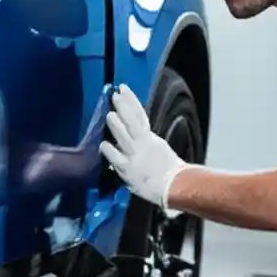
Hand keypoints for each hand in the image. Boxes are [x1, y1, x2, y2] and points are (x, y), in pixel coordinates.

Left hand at [99, 84, 191, 215]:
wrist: (173, 187)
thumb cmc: (168, 171)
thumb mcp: (158, 150)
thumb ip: (145, 142)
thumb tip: (135, 135)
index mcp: (151, 138)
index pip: (140, 115)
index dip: (131, 101)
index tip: (124, 89)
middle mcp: (143, 144)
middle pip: (133, 122)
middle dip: (124, 107)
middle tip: (116, 95)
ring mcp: (135, 156)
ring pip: (124, 137)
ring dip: (116, 125)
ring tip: (110, 114)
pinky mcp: (128, 169)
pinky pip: (116, 157)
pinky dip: (109, 150)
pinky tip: (103, 144)